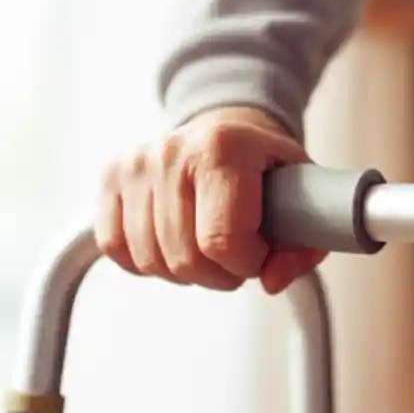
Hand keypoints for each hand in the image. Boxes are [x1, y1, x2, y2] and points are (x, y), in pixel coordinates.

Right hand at [96, 106, 325, 293]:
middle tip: (235, 254)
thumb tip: (270, 280)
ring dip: (184, 271)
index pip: (222, 242)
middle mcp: (173, 150)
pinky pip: (116, 248)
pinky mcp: (110, 178)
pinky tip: (172, 243)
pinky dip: (146, 260)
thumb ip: (303, 246)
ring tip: (205, 246)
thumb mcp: (302, 198)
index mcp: (224, 146)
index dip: (247, 264)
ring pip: (150, 261)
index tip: (260, 252)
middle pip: (184, 259)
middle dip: (219, 274)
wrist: (226, 131)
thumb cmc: (264, 170)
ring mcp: (136, 164)